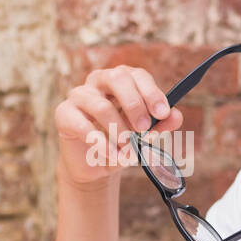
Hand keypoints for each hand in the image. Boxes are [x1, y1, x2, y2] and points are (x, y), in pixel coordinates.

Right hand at [54, 66, 183, 187]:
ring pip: (101, 106)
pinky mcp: (64, 113)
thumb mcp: (144, 136)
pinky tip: (112, 155)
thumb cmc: (120, 142)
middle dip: (135, 105)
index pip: (137, 75)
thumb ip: (160, 125)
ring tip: (129, 151)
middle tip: (144, 130)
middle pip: (117, 79)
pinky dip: (101, 144)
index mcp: (121, 79)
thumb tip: (176, 116)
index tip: (163, 114)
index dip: (152, 93)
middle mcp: (98, 81)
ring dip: (119, 131)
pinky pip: (84, 125)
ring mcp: (79, 95)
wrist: (92, 164)